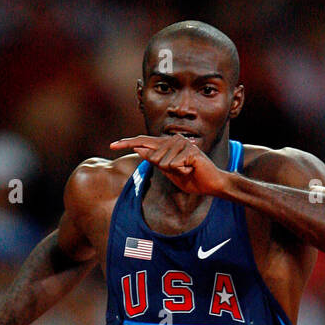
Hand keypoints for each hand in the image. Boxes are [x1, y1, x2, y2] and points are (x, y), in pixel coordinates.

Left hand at [110, 135, 227, 196]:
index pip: (143, 142)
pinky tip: (191, 170)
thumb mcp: (169, 171)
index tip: (112, 145)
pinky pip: (174, 165)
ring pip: (163, 162)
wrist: (212, 184)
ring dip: (175, 172)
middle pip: (152, 155)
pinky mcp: (189, 150)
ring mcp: (182, 143)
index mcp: (167, 145)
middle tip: (180, 172)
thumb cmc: (192, 179)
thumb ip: (155, 161)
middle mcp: (173, 140)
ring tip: (187, 171)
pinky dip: (182, 172)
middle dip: (164, 169)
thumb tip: (139, 149)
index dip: (127, 143)